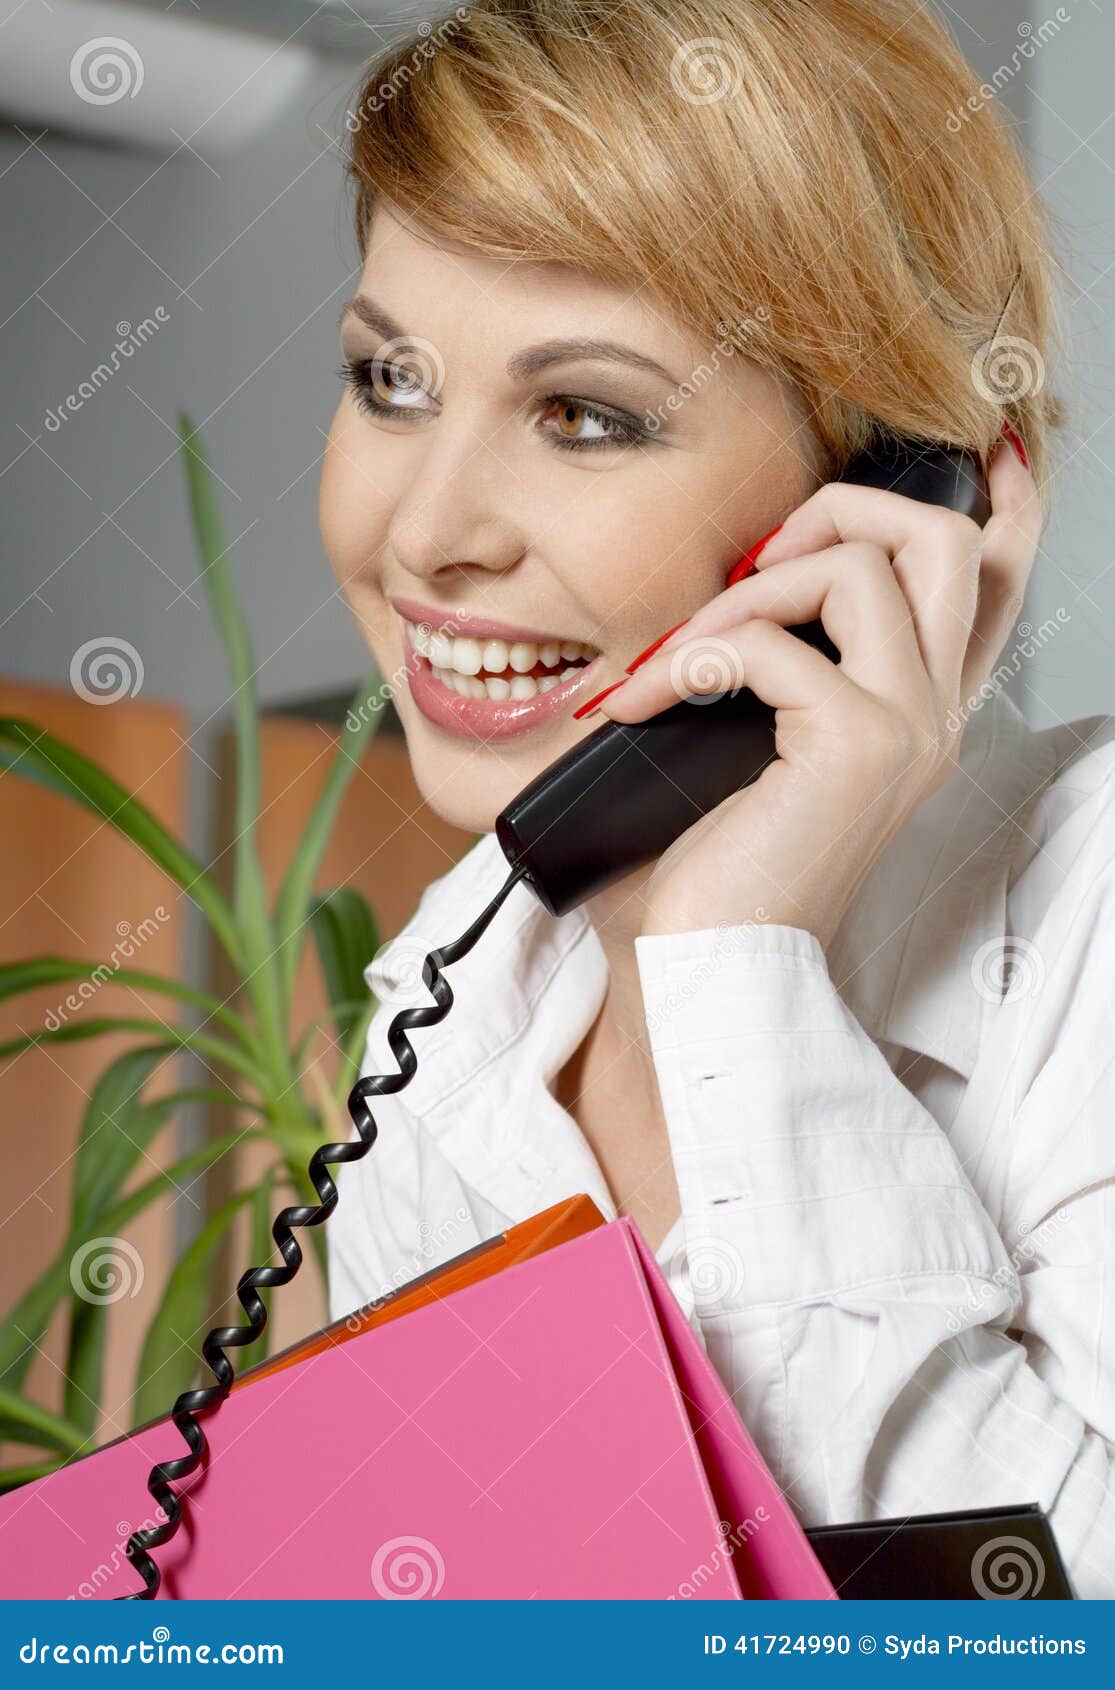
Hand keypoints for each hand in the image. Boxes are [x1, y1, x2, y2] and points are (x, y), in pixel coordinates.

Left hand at [593, 436, 1040, 947]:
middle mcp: (933, 714)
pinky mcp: (851, 742)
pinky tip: (646, 701)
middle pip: (941, 542)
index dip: (998, 505)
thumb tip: (738, 590)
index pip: (992, 588)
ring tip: (689, 651)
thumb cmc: (728, 866)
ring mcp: (905, 726)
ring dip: (750, 587)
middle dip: (845, 510)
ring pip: (857, 567)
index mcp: (922, 712)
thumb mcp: (767, 752)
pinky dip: (689, 656)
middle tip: (767, 559)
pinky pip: (763, 642)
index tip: (988, 446)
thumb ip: (789, 674)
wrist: (719, 962)